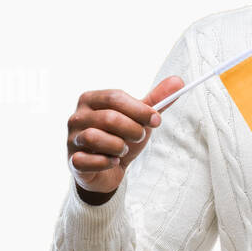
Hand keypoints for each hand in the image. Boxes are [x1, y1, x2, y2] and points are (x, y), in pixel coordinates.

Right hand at [66, 76, 181, 198]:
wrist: (109, 169)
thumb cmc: (121, 137)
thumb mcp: (139, 118)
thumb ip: (156, 100)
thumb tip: (179, 81)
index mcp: (91, 99)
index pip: (115, 97)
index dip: (139, 109)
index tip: (156, 120)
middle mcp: (77, 116)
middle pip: (108, 117)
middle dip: (133, 129)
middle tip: (140, 136)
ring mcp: (72, 139)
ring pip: (95, 137)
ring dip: (118, 146)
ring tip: (123, 149)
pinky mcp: (73, 161)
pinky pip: (87, 160)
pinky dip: (106, 162)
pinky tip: (113, 161)